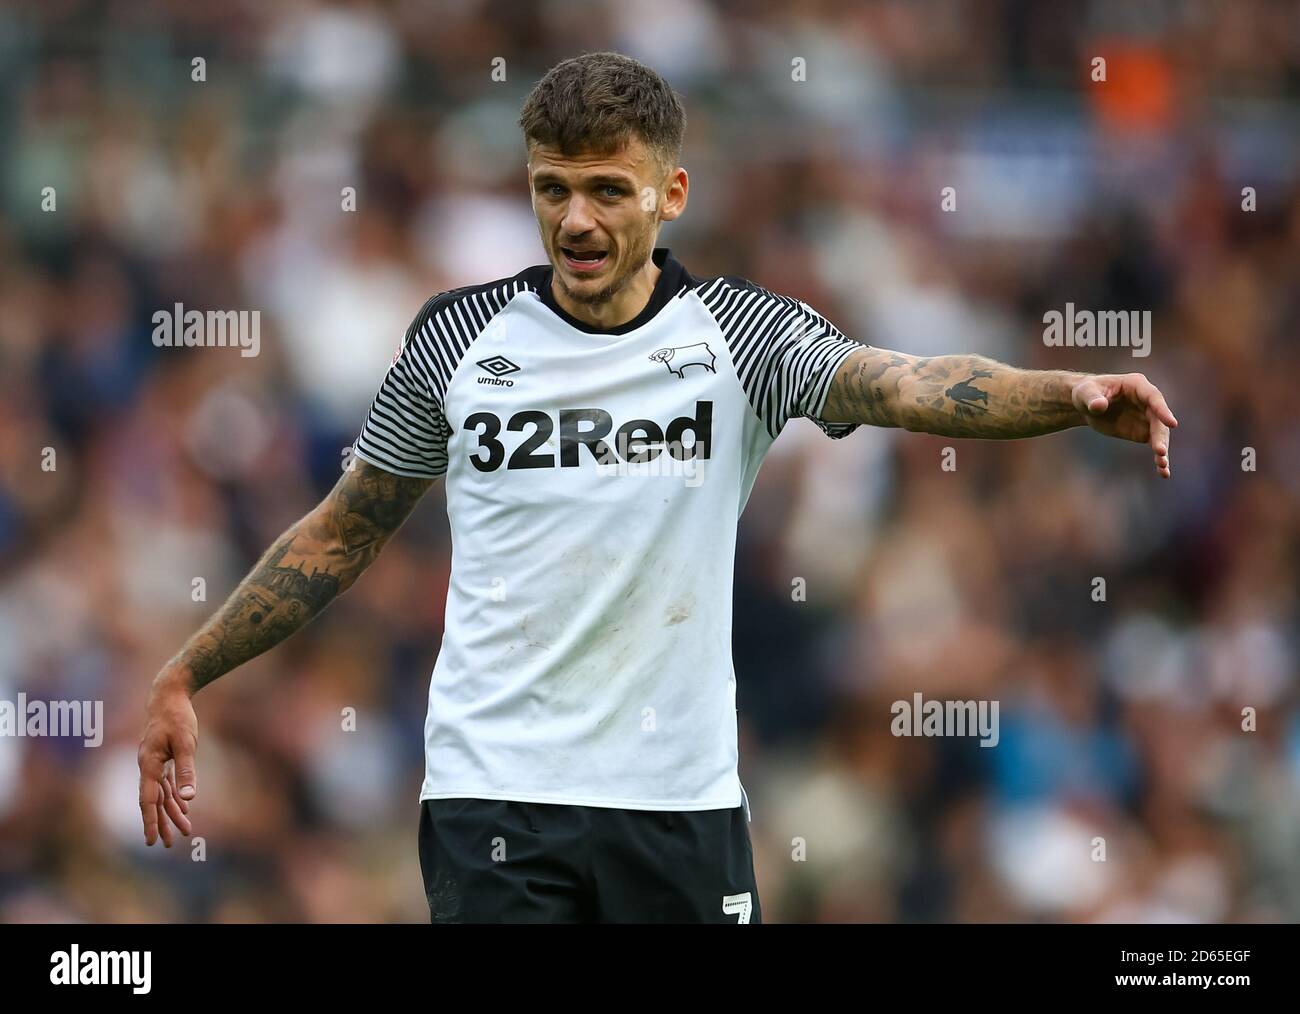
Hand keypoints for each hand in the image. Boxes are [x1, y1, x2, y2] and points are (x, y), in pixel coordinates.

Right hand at [137, 670, 197, 846]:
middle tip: (169, 844)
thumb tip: (189, 797)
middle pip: (153, 801)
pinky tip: (184, 806)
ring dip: (171, 812)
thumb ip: (187, 770)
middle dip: (161, 823)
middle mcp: (148, 766)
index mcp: (149, 764)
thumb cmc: (177, 717)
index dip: (150, 821)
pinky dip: (175, 796)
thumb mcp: (186, 743)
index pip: (148, 799)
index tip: (151, 841)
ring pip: (161, 794)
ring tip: (184, 831)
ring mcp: (154, 763)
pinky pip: (167, 783)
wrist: (169, 695)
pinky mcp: (163, 758)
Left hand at [1071, 373, 1178, 477]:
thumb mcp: (1085, 393)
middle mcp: (1147, 402)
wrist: (1086, 404)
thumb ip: (1092, 399)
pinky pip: (1154, 445)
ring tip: (1162, 466)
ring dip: (1162, 450)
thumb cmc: (1086, 392)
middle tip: (1160, 452)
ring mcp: (1147, 417)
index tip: (1172, 424)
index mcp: (1137, 385)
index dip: (1163, 410)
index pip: (1153, 398)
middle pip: (1158, 420)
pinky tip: (1163, 472)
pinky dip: (1159, 458)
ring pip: (1159, 434)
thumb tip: (1099, 406)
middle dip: (1160, 436)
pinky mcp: (1143, 432)